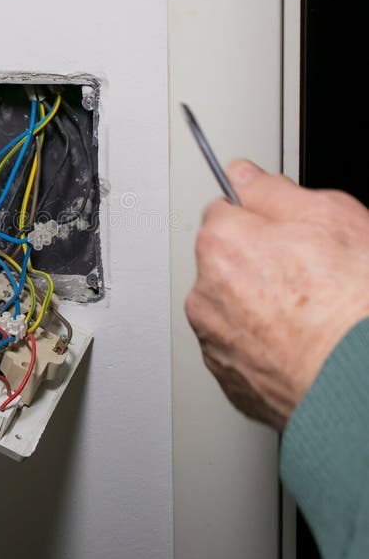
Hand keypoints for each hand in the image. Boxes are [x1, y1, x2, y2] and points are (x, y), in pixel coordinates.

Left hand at [185, 160, 368, 429]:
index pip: (224, 211)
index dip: (261, 218)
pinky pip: (241, 349)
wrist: (361, 383)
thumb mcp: (330, 217)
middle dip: (256, 262)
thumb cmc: (352, 308)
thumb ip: (275, 192)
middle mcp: (206, 294)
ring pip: (231, 308)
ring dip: (257, 307)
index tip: (284, 229)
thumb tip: (245, 176)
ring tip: (308, 315)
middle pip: (224, 262)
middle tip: (309, 273)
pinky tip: (300, 344)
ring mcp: (215, 342)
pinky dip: (263, 345)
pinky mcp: (230, 380)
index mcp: (222, 245)